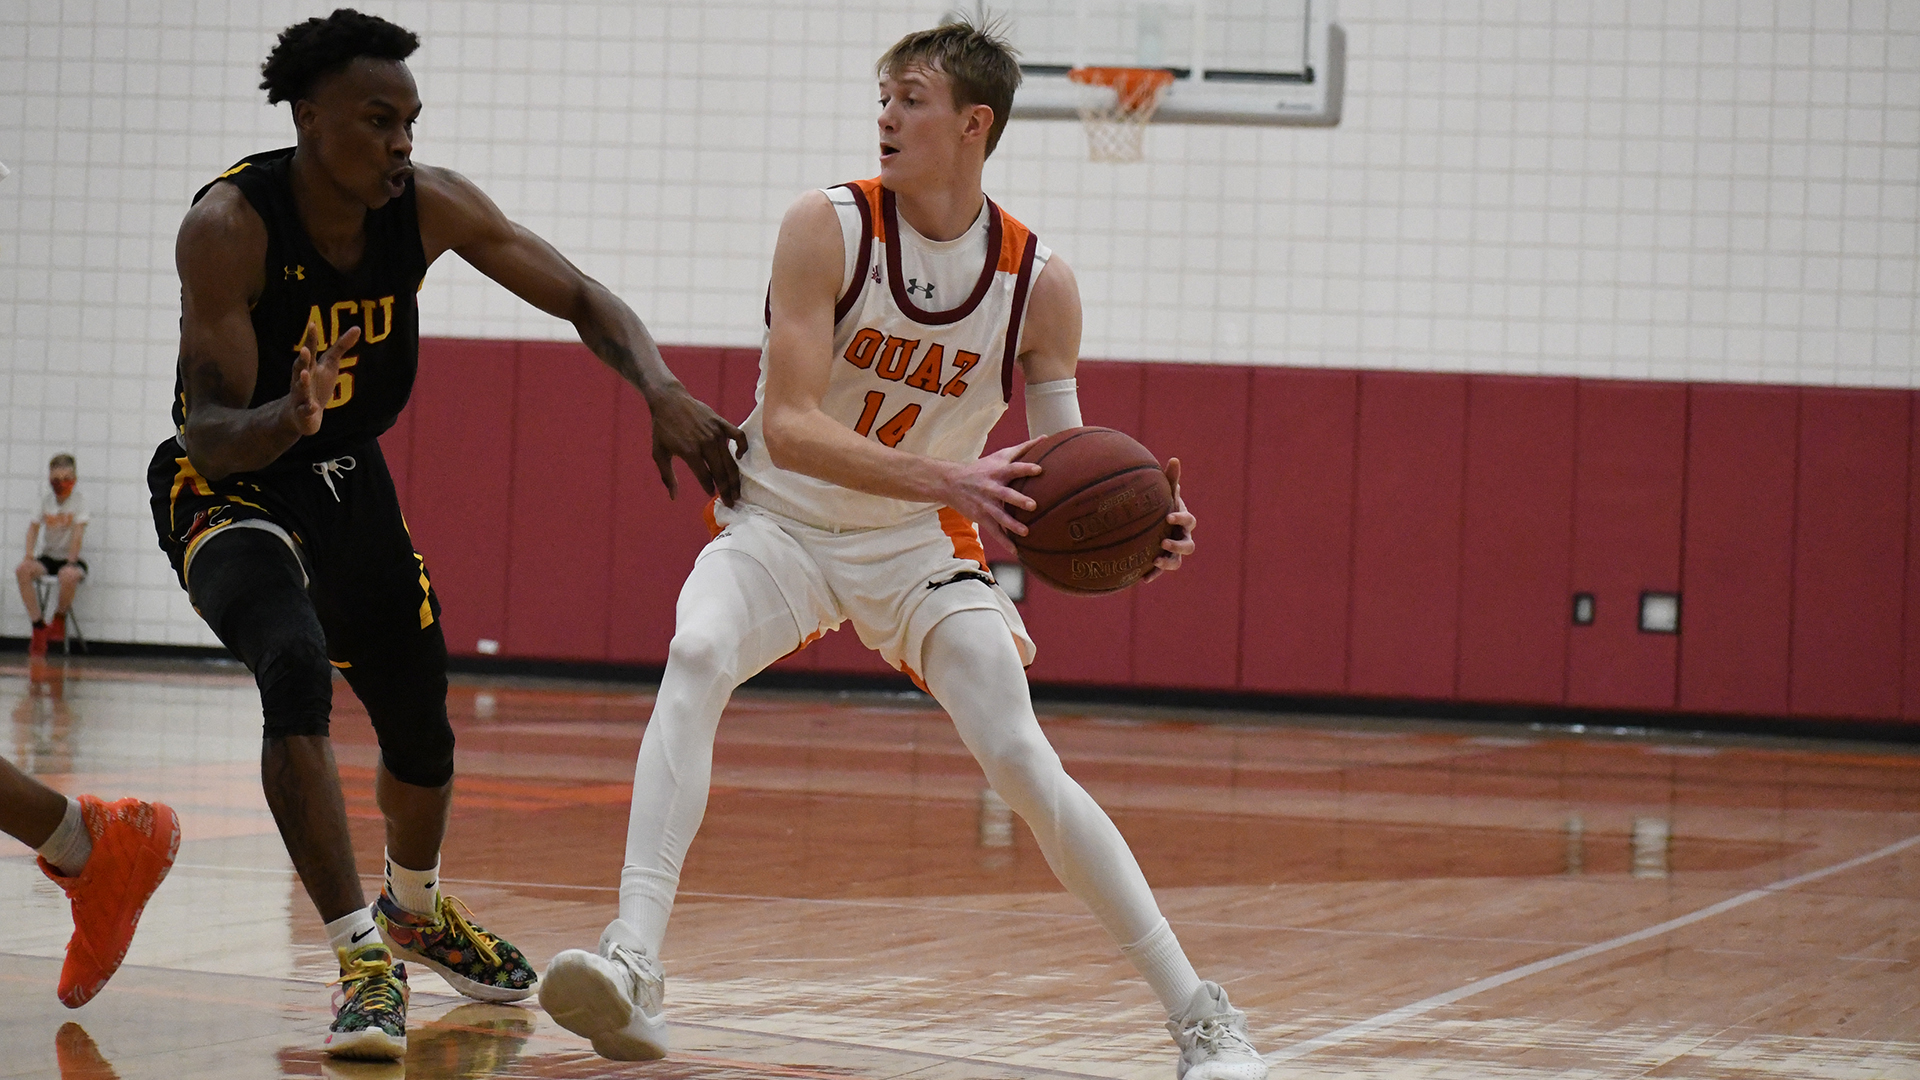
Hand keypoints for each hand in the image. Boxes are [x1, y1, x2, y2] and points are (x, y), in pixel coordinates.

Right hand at [285, 325, 357, 435]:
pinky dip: (308, 408)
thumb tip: (357, 328)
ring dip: (302, 381)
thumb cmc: (316, 384)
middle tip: (304, 349)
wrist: (299, 415)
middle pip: (301, 367)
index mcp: (309, 367)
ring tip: (305, 374)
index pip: (310, 350)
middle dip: (302, 359)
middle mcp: (302, 379)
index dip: (311, 339)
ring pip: (300, 388)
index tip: (312, 324)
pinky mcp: (303, 413)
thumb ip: (341, 347)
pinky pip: (305, 410)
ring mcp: (301, 396)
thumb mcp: (329, 365)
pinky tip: (312, 407)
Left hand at [648, 386, 747, 504]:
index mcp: (690, 452)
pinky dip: (742, 447)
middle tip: (732, 502)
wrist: (669, 400)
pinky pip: (738, 436)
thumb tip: (673, 497)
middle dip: (727, 490)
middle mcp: (705, 443)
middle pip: (720, 472)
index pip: (704, 477)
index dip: (709, 488)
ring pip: (730, 460)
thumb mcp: (659, 453)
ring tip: (737, 490)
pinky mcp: (721, 423)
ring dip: (735, 478)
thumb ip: (667, 476)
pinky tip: (739, 456)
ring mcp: (716, 433)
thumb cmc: (662, 428)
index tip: (712, 495)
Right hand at [943, 438, 1043, 551]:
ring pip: (999, 516)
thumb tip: (1046, 437)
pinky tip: (1017, 552)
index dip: (1026, 469)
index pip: (1013, 469)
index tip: (1039, 470)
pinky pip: (995, 532)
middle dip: (1018, 500)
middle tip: (1033, 505)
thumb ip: (1023, 448)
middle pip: (1006, 495)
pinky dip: (1005, 542)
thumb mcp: (999, 456)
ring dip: (1012, 525)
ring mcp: (986, 505)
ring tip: (1025, 532)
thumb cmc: (982, 467)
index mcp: (998, 472)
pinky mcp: (982, 518)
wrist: (951, 483)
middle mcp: (992, 488)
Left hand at [1140, 456, 1196, 583]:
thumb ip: (1170, 479)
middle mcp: (1182, 538)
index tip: (1168, 516)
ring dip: (1168, 562)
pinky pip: (1159, 571)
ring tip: (1155, 559)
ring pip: (1177, 562)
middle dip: (1177, 545)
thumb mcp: (1165, 492)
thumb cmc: (1160, 505)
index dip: (1180, 519)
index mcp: (1184, 522)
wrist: (1152, 522)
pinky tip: (1143, 579)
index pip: (1189, 521)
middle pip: (1189, 546)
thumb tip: (1174, 459)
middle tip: (1163, 542)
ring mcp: (1173, 552)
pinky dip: (1153, 574)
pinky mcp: (1161, 561)